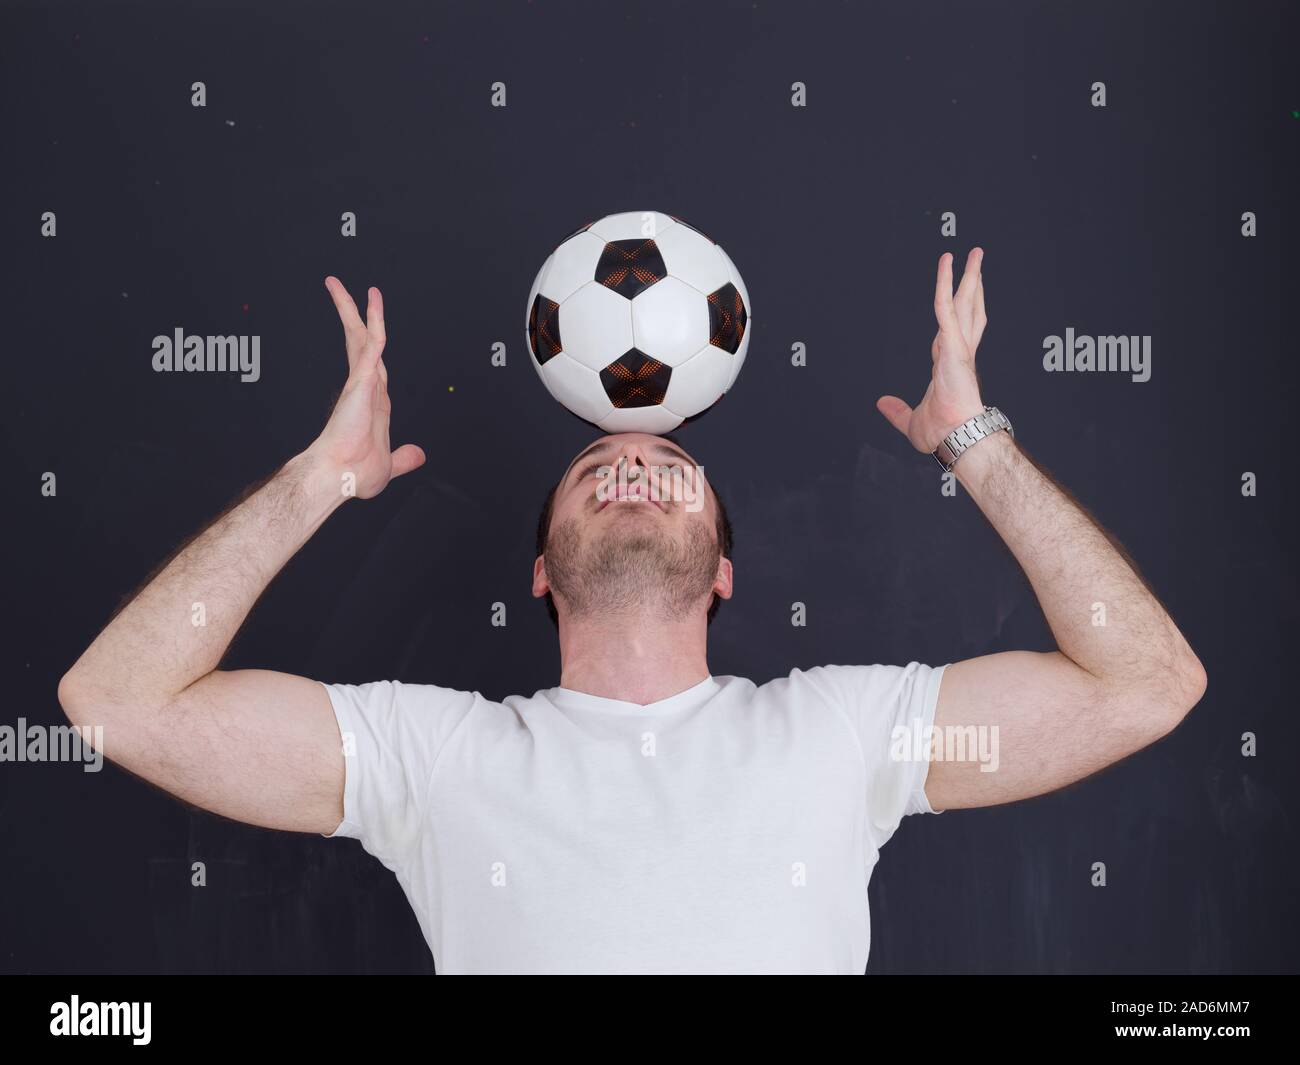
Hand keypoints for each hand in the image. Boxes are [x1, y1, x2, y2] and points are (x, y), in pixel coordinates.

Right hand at [306, 277, 425, 498]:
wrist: (340, 477)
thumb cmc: (355, 474)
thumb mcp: (390, 464)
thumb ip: (405, 457)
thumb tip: (419, 455)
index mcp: (373, 402)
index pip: (374, 363)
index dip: (369, 341)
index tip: (366, 325)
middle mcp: (366, 388)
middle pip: (361, 341)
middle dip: (351, 314)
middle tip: (337, 289)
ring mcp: (362, 383)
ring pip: (363, 336)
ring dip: (355, 309)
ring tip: (338, 284)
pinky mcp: (362, 382)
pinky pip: (373, 347)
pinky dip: (375, 324)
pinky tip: (374, 304)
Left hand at [877, 249, 988, 453]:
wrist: (957, 438)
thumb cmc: (943, 433)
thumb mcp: (911, 420)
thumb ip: (897, 409)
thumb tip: (881, 403)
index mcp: (951, 366)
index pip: (955, 330)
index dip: (957, 311)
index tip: (958, 296)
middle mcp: (960, 352)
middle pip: (969, 310)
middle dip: (973, 285)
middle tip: (977, 262)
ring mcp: (959, 347)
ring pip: (964, 303)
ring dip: (969, 276)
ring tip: (974, 253)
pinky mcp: (954, 345)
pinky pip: (946, 308)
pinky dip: (945, 284)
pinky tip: (947, 264)